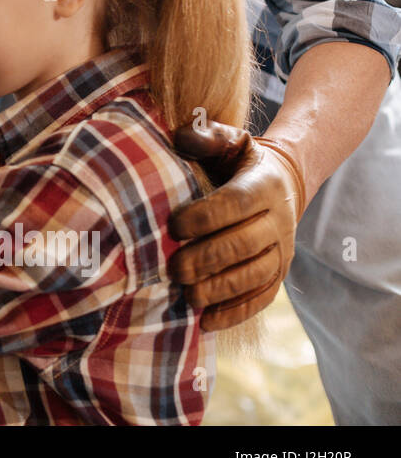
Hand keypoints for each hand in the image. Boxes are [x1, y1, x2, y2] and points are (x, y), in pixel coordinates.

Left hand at [169, 120, 307, 330]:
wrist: (284, 183)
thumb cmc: (239, 162)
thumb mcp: (230, 141)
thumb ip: (207, 136)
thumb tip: (182, 136)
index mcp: (265, 185)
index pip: (237, 203)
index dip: (206, 217)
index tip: (173, 227)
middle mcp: (279, 220)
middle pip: (244, 245)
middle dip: (207, 260)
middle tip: (173, 269)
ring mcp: (282, 251)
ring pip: (255, 276)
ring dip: (220, 290)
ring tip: (187, 296)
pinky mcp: (279, 274)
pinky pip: (262, 298)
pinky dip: (236, 312)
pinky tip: (207, 321)